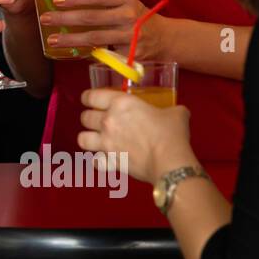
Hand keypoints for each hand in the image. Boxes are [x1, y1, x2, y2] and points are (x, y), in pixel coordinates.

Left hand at [40, 0, 166, 56]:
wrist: (164, 38)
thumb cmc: (138, 16)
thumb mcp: (126, 1)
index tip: (56, 0)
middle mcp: (129, 16)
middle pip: (91, 18)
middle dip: (65, 19)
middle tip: (45, 19)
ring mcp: (130, 36)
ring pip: (94, 38)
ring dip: (70, 39)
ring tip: (52, 39)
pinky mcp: (129, 54)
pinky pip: (103, 52)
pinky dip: (85, 52)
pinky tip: (70, 52)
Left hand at [77, 88, 196, 182]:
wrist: (169, 161)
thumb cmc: (171, 133)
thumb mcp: (175, 113)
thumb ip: (170, 110)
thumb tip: (177, 112)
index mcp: (120, 103)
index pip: (91, 96)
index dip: (87, 97)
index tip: (89, 99)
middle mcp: (108, 121)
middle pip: (84, 117)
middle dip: (88, 118)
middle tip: (97, 120)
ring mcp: (106, 143)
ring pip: (82, 139)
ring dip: (87, 137)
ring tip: (95, 139)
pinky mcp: (110, 162)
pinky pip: (95, 162)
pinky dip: (99, 161)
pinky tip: (105, 160)